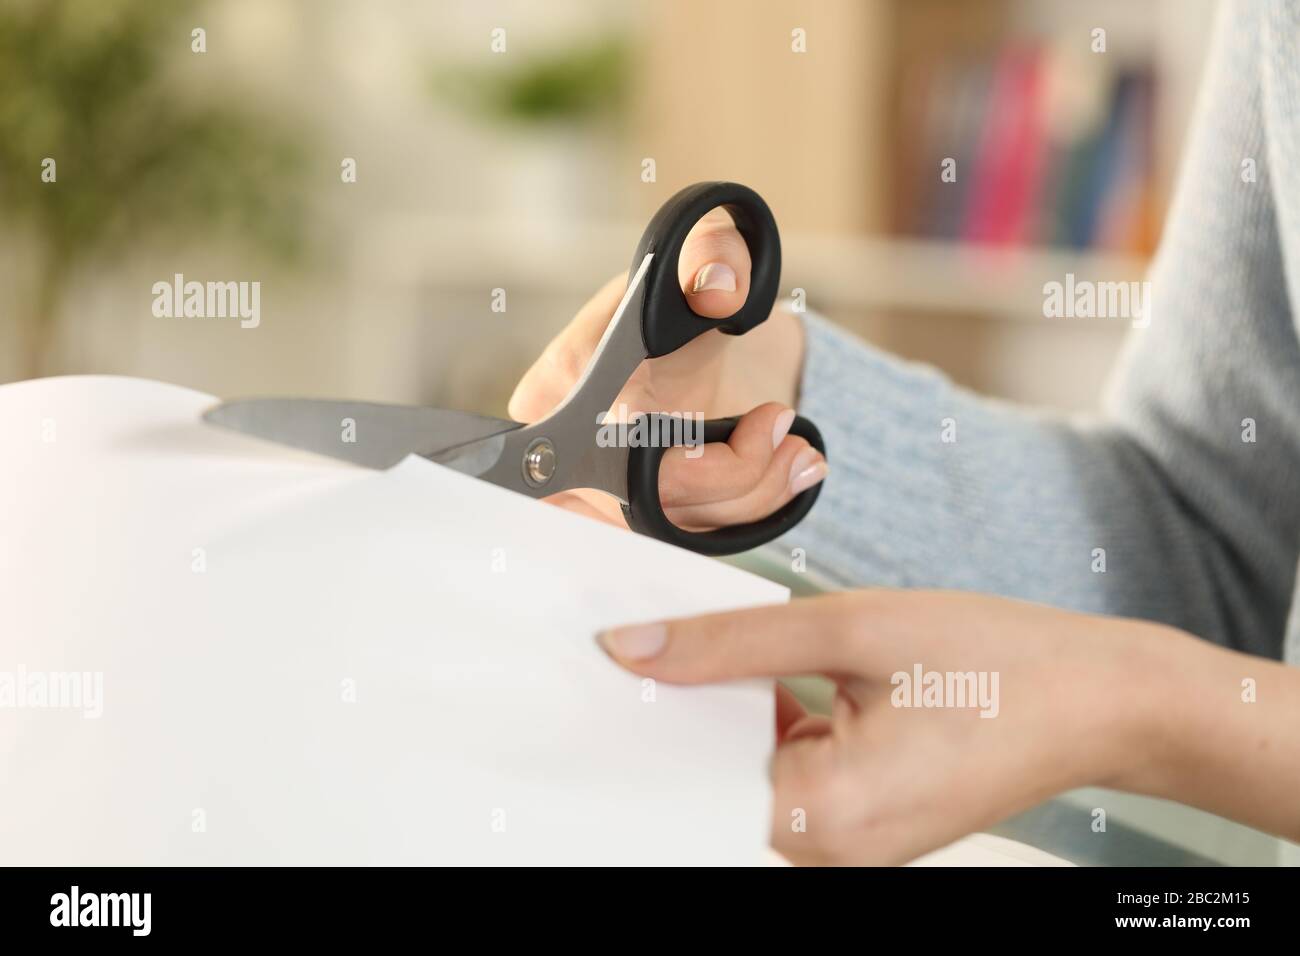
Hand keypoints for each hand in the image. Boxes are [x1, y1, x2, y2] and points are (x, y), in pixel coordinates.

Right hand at [509, 207, 826, 530]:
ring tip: (798, 446)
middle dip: (738, 475)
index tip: (765, 424)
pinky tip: (789, 467)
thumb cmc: (681, 293)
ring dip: (757, 488)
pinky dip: (754, 504)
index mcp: (562, 380)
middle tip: (787, 427)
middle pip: (649, 499)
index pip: (614, 448)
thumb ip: (713, 252)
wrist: (693, 336)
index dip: (691, 459)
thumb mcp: (705, 250)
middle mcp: (568, 445)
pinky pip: (698, 531)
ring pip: (681, 522)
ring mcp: (599, 489)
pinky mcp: (638, 513)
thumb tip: (718, 289)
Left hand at [598, 590, 1299, 863]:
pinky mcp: (870, 824)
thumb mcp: (849, 629)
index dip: (642, 729)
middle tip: (654, 649)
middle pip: (718, 781)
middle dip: (689, 713)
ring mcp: (853, 845)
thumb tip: (635, 648)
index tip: (600, 685)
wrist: (1103, 697)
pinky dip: (780, 729)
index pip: (687, 787)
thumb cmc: (999, 663)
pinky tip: (784, 680)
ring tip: (742, 658)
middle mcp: (832, 852)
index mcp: (822, 820)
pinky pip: (797, 778)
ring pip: (756, 774)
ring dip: (740, 716)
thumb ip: (730, 644)